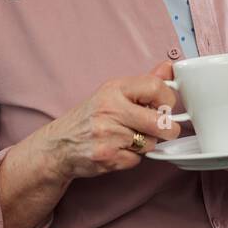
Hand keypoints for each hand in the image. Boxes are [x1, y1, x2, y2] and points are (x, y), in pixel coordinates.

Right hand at [42, 59, 187, 177]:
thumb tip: (168, 68)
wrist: (58, 146)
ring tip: (129, 138)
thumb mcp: (113, 93)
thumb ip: (143, 83)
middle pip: (159, 122)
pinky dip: (132, 158)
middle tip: (163, 129)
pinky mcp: (107, 157)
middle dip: (168, 129)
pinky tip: (118, 150)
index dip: (168, 100)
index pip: (156, 87)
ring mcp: (108, 135)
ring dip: (146, 144)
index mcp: (114, 90)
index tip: (165, 107)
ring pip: (150, 143)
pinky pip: (137, 160)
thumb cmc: (89, 118)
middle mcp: (110, 110)